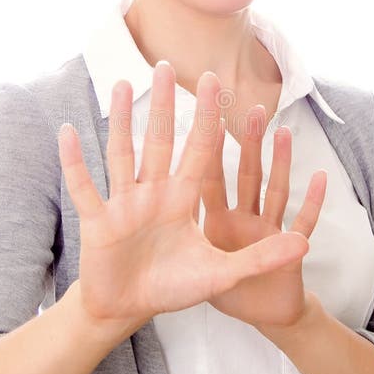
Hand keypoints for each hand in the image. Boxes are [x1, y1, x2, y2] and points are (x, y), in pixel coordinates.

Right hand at [57, 63, 311, 329]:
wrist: (128, 309)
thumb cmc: (171, 287)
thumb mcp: (221, 273)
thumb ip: (261, 258)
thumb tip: (305, 246)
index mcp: (183, 200)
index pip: (199, 151)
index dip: (208, 119)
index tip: (217, 84)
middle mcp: (153, 193)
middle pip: (160, 141)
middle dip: (164, 105)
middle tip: (167, 64)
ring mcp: (124, 203)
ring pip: (123, 154)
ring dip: (123, 120)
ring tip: (124, 85)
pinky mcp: (98, 221)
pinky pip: (84, 187)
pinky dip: (75, 162)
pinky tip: (67, 132)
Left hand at [201, 105, 326, 329]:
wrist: (261, 321)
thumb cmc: (216, 293)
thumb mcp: (197, 266)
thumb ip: (180, 239)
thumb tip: (156, 209)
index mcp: (216, 223)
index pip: (211, 178)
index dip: (210, 148)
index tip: (209, 115)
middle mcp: (243, 222)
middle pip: (248, 176)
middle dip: (250, 144)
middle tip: (251, 110)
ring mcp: (268, 235)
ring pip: (276, 192)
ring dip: (282, 163)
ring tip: (284, 132)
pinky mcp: (289, 254)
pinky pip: (304, 224)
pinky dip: (314, 204)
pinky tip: (322, 178)